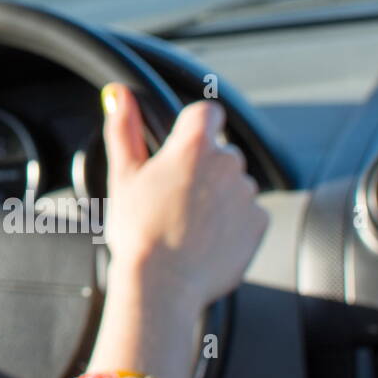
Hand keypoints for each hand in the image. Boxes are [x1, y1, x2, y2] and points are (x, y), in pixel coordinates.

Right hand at [101, 83, 266, 312]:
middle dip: (202, 167)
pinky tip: (205, 237)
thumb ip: (124, 128)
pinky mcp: (259, 222)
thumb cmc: (139, 230)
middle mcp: (227, 163)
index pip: (207, 112)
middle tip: (174, 195)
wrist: (163, 283)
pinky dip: (232, 220)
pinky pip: (247, 211)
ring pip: (233, 183)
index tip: (181, 144)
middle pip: (220, 151)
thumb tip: (118, 95)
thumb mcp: (123, 174)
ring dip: (217, 194)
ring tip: (187, 221)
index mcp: (193, 146)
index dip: (194, 125)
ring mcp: (247, 194)